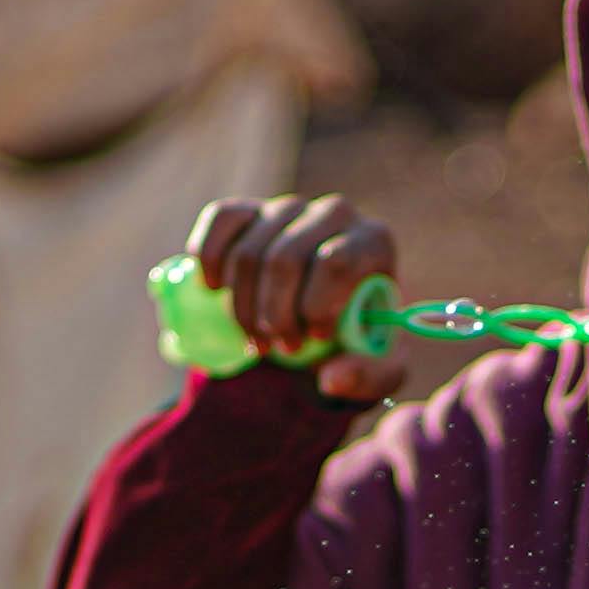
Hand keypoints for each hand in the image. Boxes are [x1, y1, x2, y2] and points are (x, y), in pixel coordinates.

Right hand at [185, 194, 398, 399]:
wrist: (333, 315)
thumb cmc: (360, 337)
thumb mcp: (378, 367)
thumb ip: (365, 376)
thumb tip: (330, 379)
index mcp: (374, 242)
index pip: (336, 262)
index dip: (315, 307)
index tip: (314, 340)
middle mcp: (335, 214)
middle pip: (284, 260)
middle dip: (274, 315)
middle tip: (281, 351)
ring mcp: (291, 208)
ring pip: (250, 252)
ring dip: (242, 306)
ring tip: (257, 341)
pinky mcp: (254, 209)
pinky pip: (222, 219)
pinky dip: (209, 256)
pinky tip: (213, 290)